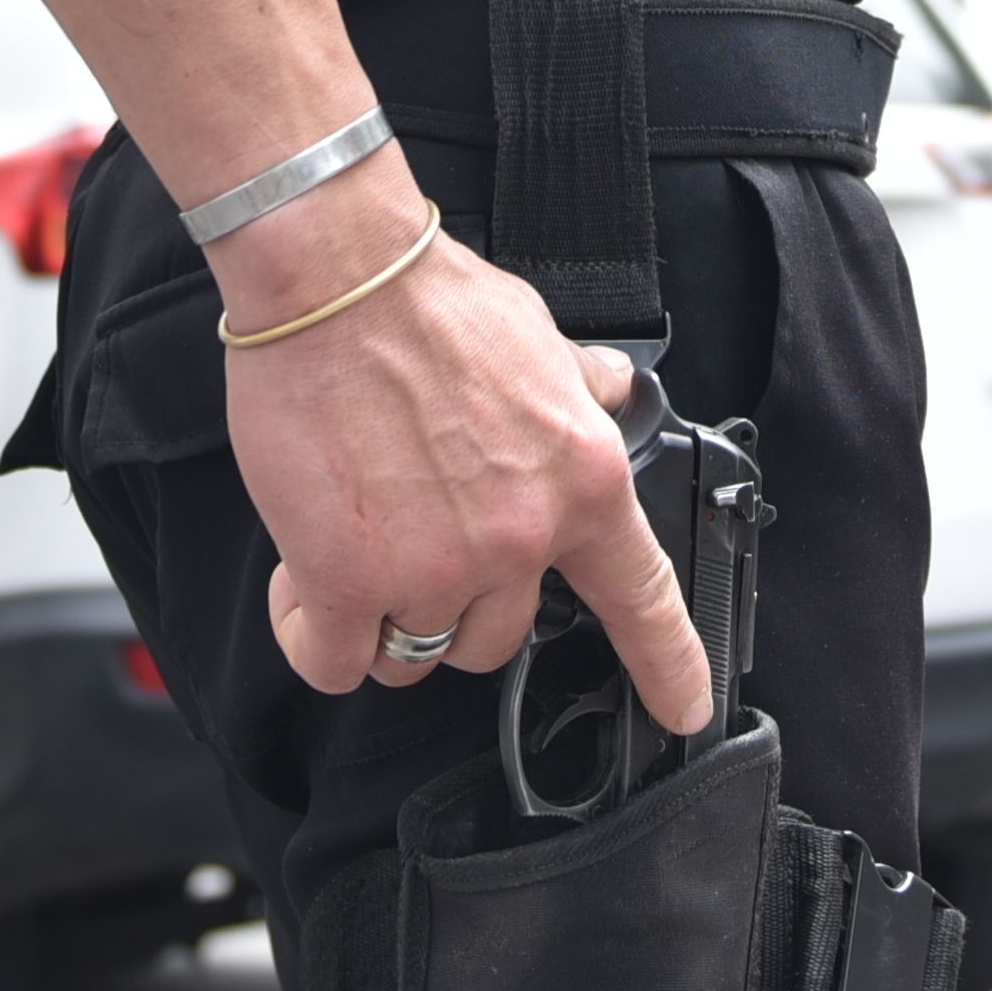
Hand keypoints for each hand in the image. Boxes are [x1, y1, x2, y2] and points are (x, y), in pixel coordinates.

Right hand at [224, 178, 713, 735]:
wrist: (337, 278)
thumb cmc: (429, 300)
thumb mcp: (540, 338)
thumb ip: (580, 387)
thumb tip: (610, 388)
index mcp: (582, 482)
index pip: (643, 597)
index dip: (670, 666)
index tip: (684, 712)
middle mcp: (519, 539)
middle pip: (494, 640)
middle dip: (453, 606)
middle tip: (411, 544)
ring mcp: (434, 567)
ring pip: (413, 654)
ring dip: (383, 619)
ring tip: (353, 548)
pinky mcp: (345, 580)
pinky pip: (336, 659)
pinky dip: (316, 636)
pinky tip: (306, 591)